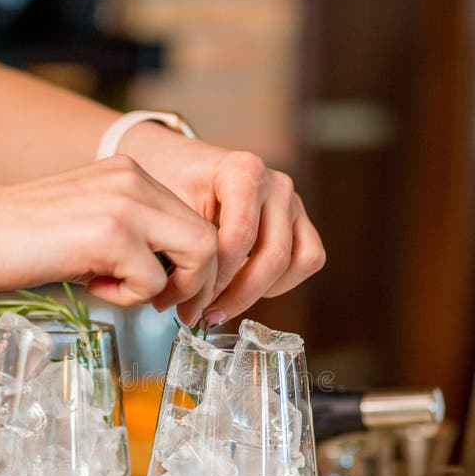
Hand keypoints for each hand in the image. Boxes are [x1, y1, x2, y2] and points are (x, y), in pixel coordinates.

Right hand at [0, 156, 216, 315]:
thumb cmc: (20, 238)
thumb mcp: (91, 225)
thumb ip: (134, 237)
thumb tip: (172, 277)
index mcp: (131, 174)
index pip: (195, 221)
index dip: (195, 266)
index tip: (174, 295)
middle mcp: (135, 180)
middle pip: (208, 237)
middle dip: (198, 283)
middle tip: (169, 308)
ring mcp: (126, 203)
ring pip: (198, 253)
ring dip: (170, 288)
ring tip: (121, 291)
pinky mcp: (110, 233)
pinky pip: (153, 280)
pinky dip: (128, 297)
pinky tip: (91, 284)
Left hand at [121, 122, 325, 324]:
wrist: (176, 161)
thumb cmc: (169, 181)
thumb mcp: (168, 206)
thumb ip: (186, 246)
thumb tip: (189, 302)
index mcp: (243, 171)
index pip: (241, 236)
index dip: (218, 278)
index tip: (193, 301)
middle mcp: (276, 184)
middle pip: (274, 254)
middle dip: (239, 294)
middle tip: (207, 314)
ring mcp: (292, 201)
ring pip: (298, 260)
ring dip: (262, 292)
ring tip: (224, 304)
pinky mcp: (298, 220)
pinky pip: (307, 259)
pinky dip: (280, 282)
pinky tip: (245, 287)